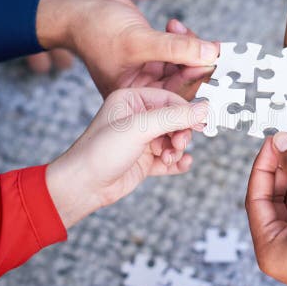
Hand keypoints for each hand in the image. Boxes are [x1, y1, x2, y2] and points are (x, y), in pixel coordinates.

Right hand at [35, 0, 218, 97]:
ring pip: (183, 64)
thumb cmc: (96, 28)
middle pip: (184, 82)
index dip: (200, 82)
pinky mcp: (150, 51)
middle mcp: (142, 86)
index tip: (219, 65)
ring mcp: (147, 68)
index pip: (176, 96)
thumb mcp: (138, 40)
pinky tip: (175, 24)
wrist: (76, 7)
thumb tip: (212, 54)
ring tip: (193, 33)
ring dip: (193, 48)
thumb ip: (176, 48)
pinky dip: (182, 38)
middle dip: (201, 64)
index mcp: (135, 96)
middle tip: (218, 49)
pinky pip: (176, 50)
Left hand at [46, 88, 207, 227]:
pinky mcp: (145, 160)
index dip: (186, 110)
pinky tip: (181, 165)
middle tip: (179, 144)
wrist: (83, 186)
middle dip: (181, 133)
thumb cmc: (100, 151)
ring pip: (174, 140)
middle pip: (175, 120)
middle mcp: (137, 118)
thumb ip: (173, 117)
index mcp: (131, 100)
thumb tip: (204, 109)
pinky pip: (170, 158)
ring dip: (176, 150)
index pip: (169, 99)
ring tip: (168, 158)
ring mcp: (142, 140)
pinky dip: (177, 162)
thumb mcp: (139, 128)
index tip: (202, 121)